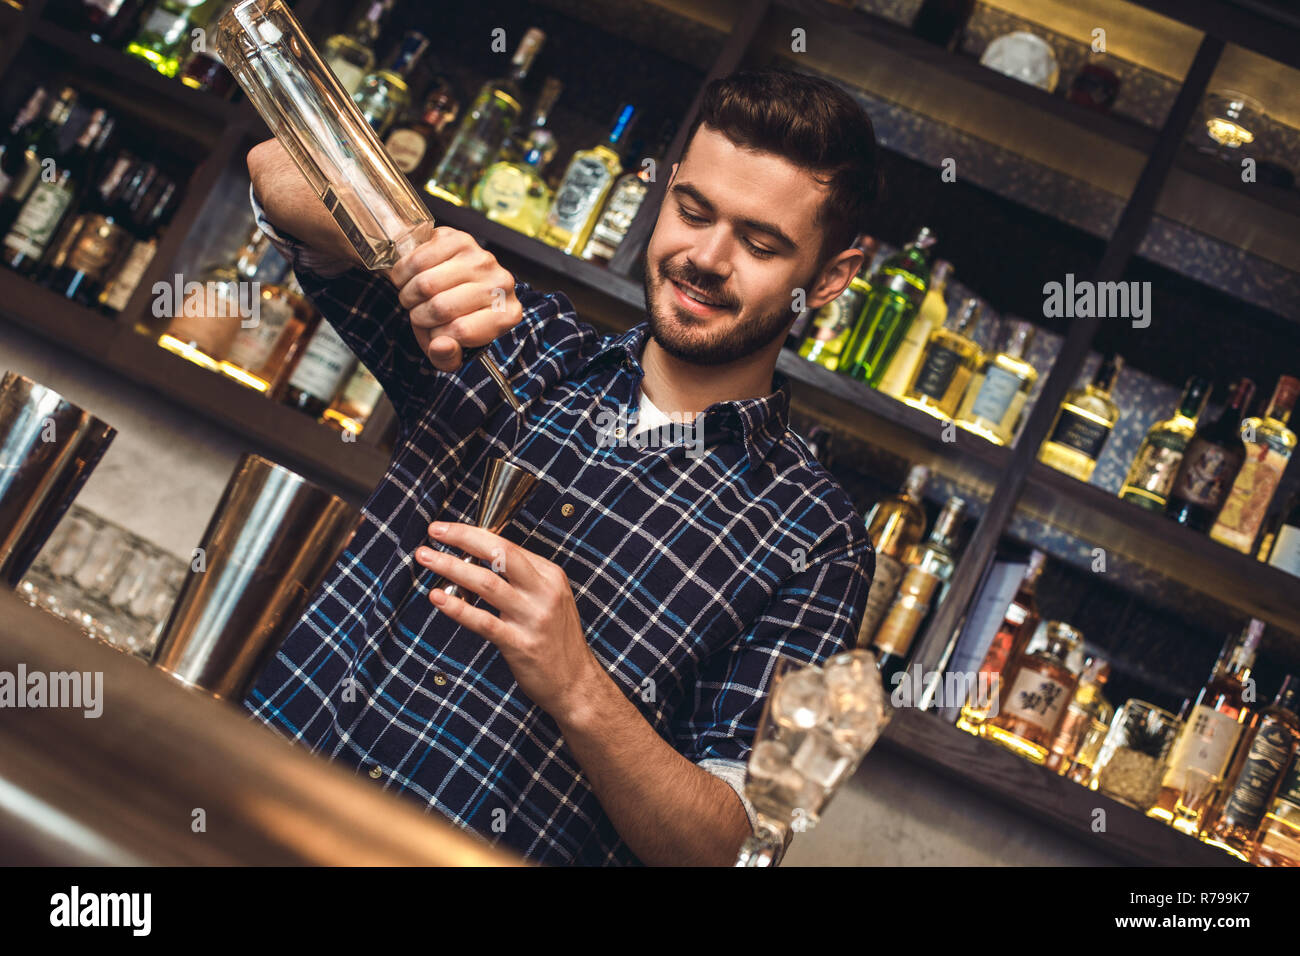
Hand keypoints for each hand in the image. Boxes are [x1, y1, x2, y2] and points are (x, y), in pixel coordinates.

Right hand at [386, 228, 522, 372]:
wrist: (446, 280)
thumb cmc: (452, 317)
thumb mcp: (451, 348)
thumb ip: (447, 357)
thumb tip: (441, 346)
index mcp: (507, 314)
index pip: (461, 332)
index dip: (437, 337)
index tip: (435, 334)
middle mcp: (502, 284)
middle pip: (442, 307)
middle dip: (419, 316)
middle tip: (418, 314)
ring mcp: (482, 257)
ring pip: (426, 284)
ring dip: (408, 295)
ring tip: (413, 297)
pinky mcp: (459, 238)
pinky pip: (418, 260)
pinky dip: (403, 273)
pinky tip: (408, 278)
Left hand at [415, 522, 600, 719]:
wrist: (575, 684)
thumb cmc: (556, 641)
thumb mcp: (550, 599)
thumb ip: (522, 580)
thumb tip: (480, 559)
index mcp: (550, 576)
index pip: (507, 545)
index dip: (473, 534)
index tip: (446, 529)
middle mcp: (544, 593)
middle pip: (500, 554)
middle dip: (463, 538)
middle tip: (434, 532)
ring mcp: (533, 618)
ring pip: (487, 583)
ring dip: (451, 567)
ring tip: (426, 558)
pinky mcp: (520, 644)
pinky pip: (483, 621)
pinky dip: (457, 608)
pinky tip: (438, 598)